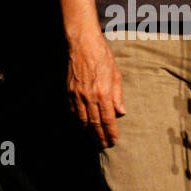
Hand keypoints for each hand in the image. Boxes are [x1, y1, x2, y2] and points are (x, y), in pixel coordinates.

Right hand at [67, 31, 125, 147]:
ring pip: (83, 120)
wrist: (83, 44)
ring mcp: (77, 95)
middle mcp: (89, 96)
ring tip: (94, 140)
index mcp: (103, 93)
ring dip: (89, 132)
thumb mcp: (116, 74)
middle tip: (104, 145)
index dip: (111, 132)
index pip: (108, 119)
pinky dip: (78, 121)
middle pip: (95, 123)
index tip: (114, 141)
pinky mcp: (69, 91)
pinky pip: (74, 111)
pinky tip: (83, 126)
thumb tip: (121, 112)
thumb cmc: (102, 57)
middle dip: (100, 136)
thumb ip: (118, 95)